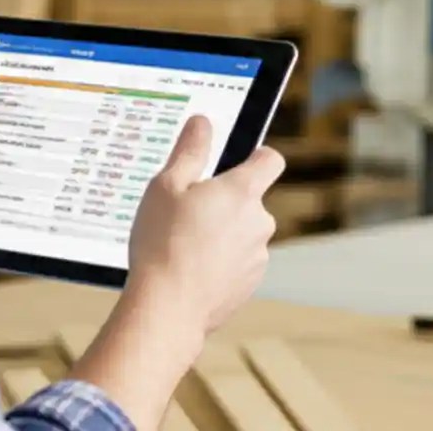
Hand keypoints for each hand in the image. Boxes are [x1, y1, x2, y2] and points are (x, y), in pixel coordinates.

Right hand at [126, 115, 285, 334]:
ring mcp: (257, 256)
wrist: (167, 309)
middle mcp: (259, 222)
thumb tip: (203, 123)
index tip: (237, 161)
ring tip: (182, 245)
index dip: (256, 156)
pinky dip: (219, 263)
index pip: (270, 160)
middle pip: (251, 200)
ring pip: (243, 234)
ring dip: (222, 235)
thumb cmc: (163, 244)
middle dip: (225, 203)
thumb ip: (190, 151)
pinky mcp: (249, 284)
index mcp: (242, 192)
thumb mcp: (167, 186)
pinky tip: (189, 270)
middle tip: (187, 211)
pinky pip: (237, 263)